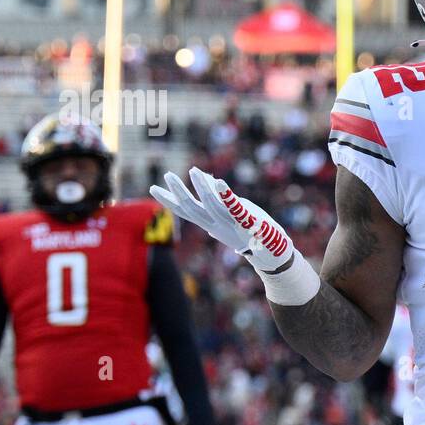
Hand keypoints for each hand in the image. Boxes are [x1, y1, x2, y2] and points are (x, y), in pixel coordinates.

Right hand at [151, 168, 295, 272]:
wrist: (271, 254)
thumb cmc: (250, 230)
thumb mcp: (232, 213)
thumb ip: (220, 199)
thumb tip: (209, 180)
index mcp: (211, 224)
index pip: (185, 211)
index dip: (169, 200)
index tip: (153, 188)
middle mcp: (217, 225)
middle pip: (193, 209)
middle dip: (179, 192)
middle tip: (167, 174)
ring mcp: (232, 224)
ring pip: (213, 206)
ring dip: (203, 188)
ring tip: (194, 170)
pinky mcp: (249, 223)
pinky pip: (235, 209)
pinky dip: (226, 196)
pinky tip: (219, 182)